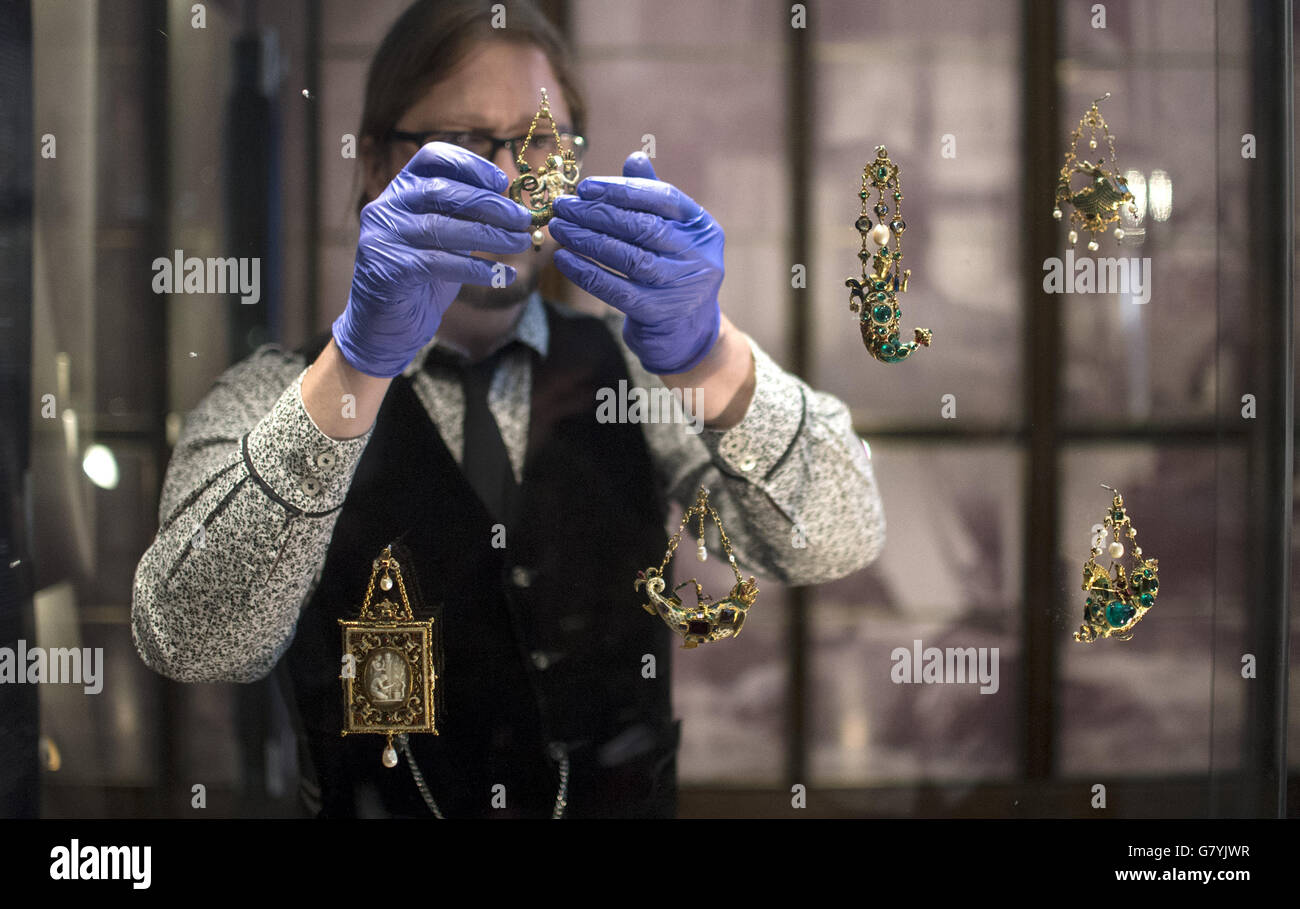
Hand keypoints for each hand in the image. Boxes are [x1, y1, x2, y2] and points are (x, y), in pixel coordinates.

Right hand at [332, 142, 533, 377]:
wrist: (385, 326)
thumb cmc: (421, 279)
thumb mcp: (445, 239)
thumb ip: (465, 217)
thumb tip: (512, 205)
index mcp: (400, 190)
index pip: (432, 158)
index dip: (469, 165)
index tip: (502, 182)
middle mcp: (386, 207)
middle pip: (443, 192)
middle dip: (490, 204)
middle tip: (522, 219)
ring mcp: (384, 237)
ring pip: (444, 227)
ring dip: (490, 235)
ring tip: (520, 243)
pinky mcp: (389, 268)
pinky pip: (441, 263)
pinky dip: (478, 269)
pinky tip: (503, 275)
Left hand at [549, 153, 722, 374]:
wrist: (687, 333)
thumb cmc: (673, 272)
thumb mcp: (673, 235)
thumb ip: (654, 199)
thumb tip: (635, 157)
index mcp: (702, 227)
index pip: (662, 198)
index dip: (622, 190)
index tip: (584, 187)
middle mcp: (698, 255)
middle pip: (642, 226)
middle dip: (596, 213)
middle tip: (562, 206)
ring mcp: (680, 287)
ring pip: (627, 257)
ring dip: (586, 240)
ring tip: (558, 228)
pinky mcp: (658, 313)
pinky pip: (615, 289)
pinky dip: (586, 273)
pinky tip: (564, 260)